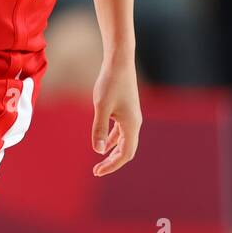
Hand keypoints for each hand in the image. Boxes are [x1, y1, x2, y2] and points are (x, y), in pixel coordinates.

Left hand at [89, 59, 141, 176]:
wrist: (119, 61)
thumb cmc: (110, 82)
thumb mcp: (101, 106)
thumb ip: (99, 128)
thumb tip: (98, 151)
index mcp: (131, 124)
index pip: (126, 154)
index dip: (112, 165)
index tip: (97, 171)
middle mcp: (135, 122)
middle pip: (127, 150)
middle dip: (113, 162)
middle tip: (97, 170)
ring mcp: (132, 116)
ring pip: (125, 141)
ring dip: (113, 151)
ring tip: (100, 160)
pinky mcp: (127, 110)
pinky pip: (122, 131)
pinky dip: (114, 139)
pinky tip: (104, 141)